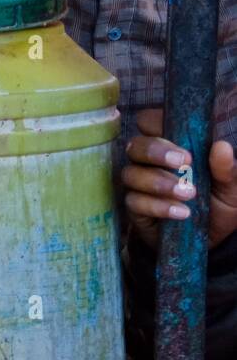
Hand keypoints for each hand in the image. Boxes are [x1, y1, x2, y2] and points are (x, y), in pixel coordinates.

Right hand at [122, 107, 236, 248]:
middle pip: (135, 146)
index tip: (181, 140)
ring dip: (159, 182)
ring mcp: (138, 184)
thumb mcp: (230, 186)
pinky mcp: (135, 208)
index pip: (148, 122)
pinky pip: (135, 202)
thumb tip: (221, 146)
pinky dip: (158, 206)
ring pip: (131, 173)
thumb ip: (226, 169)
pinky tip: (181, 212)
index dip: (155, 124)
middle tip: (183, 163)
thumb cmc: (218, 201)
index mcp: (168, 145)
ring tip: (188, 194)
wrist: (212, 237)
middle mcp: (147, 161)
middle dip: (156, 152)